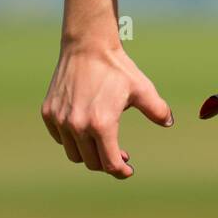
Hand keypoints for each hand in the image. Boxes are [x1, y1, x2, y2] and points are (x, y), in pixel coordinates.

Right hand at [41, 36, 173, 179]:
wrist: (88, 45)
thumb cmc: (117, 68)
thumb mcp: (142, 88)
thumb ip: (157, 109)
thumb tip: (169, 122)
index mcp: (102, 124)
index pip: (110, 163)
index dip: (121, 171)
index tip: (129, 170)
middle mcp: (77, 126)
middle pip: (91, 162)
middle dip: (107, 163)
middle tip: (121, 155)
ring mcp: (60, 120)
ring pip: (74, 153)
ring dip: (89, 154)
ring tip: (103, 143)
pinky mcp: (48, 113)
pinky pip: (60, 138)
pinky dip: (72, 140)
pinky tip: (85, 131)